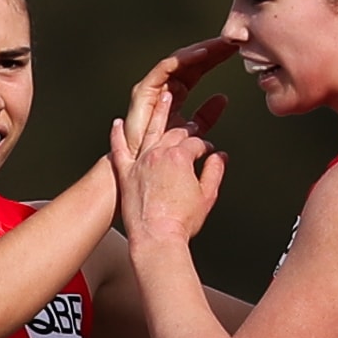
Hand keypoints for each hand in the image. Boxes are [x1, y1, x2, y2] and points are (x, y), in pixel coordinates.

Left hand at [110, 111, 225, 251]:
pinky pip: (118, 149)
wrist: (156, 239)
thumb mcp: (207, 196)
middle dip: (186, 130)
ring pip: (148, 131)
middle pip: (174, 133)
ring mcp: (139, 163)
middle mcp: (157, 154)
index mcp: (179, 157)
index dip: (205, 147)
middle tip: (193, 127)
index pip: (196, 143)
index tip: (208, 152)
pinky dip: (117, 134)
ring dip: (157, 113)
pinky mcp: (124, 174)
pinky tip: (118, 123)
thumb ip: (215, 172)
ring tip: (163, 98)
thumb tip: (220, 158)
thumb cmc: (180, 222)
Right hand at [122, 38, 234, 154]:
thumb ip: (206, 116)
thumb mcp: (192, 132)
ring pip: (179, 61)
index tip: (236, 50)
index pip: (198, 69)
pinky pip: (166, 69)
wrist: (143, 169)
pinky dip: (183, 60)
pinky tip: (202, 54)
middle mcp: (163, 86)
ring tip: (220, 45)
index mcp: (175, 93)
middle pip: (190, 61)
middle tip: (233, 40)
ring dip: (200, 51)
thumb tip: (223, 98)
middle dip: (211, 50)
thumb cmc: (163, 154)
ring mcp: (153, 87)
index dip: (216, 58)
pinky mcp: (144, 91)